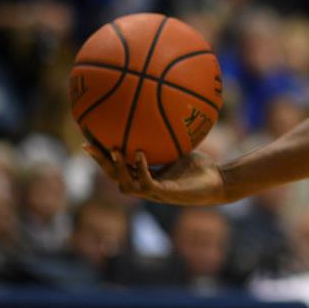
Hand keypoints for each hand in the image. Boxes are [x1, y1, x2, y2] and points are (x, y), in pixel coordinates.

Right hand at [84, 145, 227, 205]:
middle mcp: (147, 186)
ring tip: (114, 150)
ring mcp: (156, 193)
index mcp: (146, 176)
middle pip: (114, 177)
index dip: (102, 156)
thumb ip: (166, 138)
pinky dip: (141, 169)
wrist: (220, 183)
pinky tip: (138, 154)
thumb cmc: (201, 167)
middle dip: (100, 162)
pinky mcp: (166, 194)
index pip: (118, 168)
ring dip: (118, 169)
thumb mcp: (179, 148)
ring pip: (125, 185)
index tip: (89, 140)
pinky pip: (147, 183)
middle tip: (88, 145)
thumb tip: (157, 113)